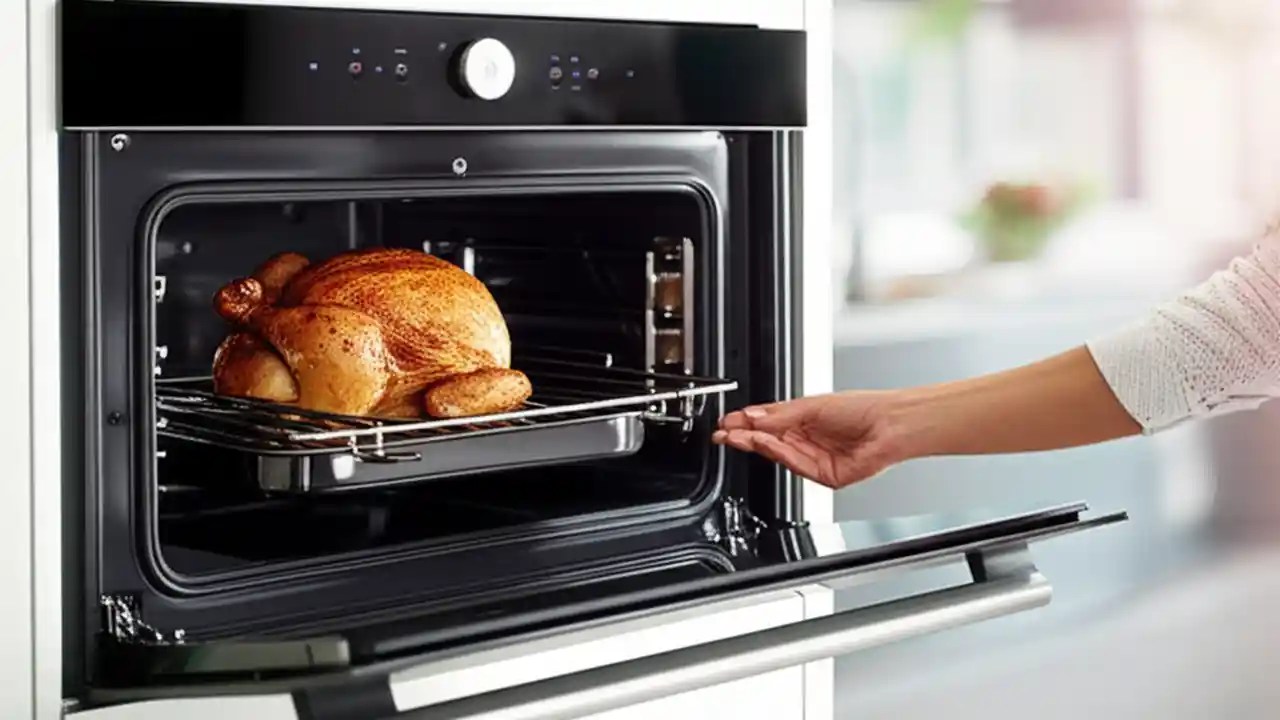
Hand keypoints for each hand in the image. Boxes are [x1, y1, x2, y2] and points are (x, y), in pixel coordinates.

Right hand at [712, 392, 908, 489]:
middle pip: (768, 441)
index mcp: (805, 421)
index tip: (727, 421)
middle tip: (723, 431)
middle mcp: (808, 440)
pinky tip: (765, 442)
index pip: (767, 424)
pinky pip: (795, 465)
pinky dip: (778, 452)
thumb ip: (780, 415)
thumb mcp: (813, 406)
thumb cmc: (864, 409)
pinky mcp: (824, 475)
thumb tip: (753, 416)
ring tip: (738, 434)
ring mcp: (815, 459)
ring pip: (778, 454)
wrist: (892, 425)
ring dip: (756, 443)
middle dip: (744, 436)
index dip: (746, 423)